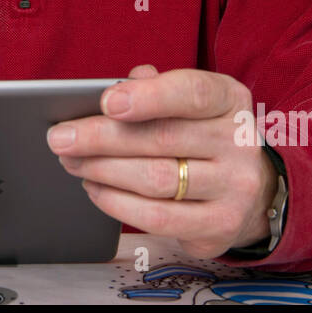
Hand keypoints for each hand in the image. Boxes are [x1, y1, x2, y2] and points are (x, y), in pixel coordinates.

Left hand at [48, 65, 276, 257]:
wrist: (251, 190)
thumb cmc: (202, 134)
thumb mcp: (190, 102)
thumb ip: (156, 88)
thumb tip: (120, 86)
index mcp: (230, 100)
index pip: (193, 92)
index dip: (149, 96)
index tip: (107, 101)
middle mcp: (239, 143)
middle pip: (162, 139)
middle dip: (101, 138)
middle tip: (60, 138)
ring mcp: (234, 188)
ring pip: (156, 180)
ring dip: (103, 171)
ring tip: (72, 162)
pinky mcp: (219, 226)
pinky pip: (157, 218)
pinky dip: (117, 203)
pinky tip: (95, 188)